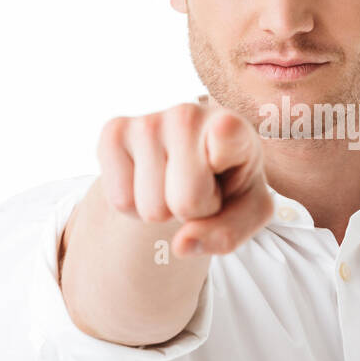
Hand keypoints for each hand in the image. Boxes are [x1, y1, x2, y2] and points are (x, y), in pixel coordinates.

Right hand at [96, 101, 273, 257]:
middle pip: (187, 201)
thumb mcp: (245, 212)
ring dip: (163, 211)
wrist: (187, 165)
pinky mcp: (114, 132)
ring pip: (151, 208)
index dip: (223, 147)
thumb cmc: (226, 184)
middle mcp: (190, 115)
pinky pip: (119, 200)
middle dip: (193, 212)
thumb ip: (227, 233)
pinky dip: (134, 207)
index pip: (228, 133)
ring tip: (173, 185)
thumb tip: (181, 245)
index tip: (221, 147)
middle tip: (198, 191)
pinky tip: (149, 182)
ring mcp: (148, 121)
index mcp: (235, 128)